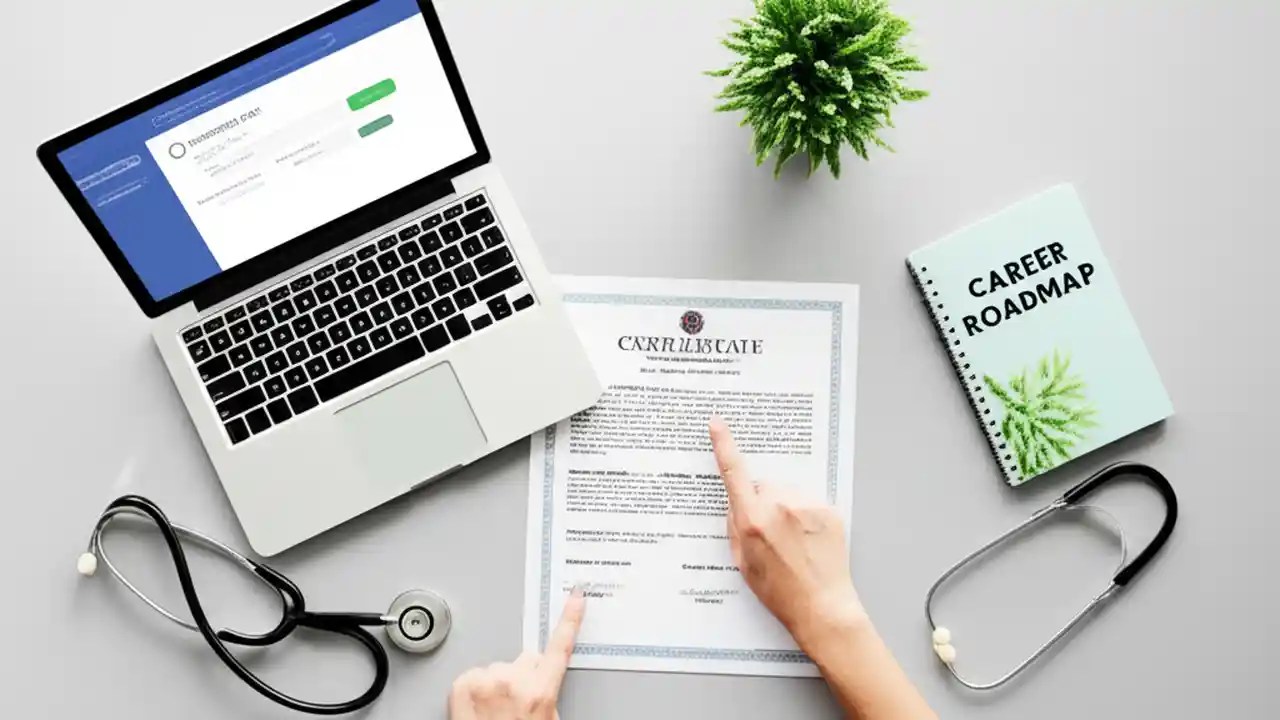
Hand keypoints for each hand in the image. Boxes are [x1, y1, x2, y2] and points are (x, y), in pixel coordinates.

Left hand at [449, 590, 585, 719]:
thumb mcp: (548, 719)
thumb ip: (544, 693)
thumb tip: (536, 682)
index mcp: (542, 690)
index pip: (560, 646)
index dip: (570, 619)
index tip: (577, 596)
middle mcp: (515, 680)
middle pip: (525, 659)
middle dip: (522, 675)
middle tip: (515, 704)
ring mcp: (487, 680)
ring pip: (497, 668)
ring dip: (495, 684)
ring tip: (493, 712)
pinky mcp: (463, 684)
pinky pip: (474, 676)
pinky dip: (474, 689)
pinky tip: (478, 709)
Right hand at [709, 418, 865, 648]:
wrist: (821, 606)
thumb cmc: (779, 591)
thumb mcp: (742, 563)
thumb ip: (735, 528)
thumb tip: (736, 505)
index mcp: (751, 520)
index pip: (733, 473)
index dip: (723, 445)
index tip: (717, 424)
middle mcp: (777, 506)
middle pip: (764, 486)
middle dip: (763, 501)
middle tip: (771, 534)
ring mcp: (805, 506)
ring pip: (788, 494)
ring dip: (787, 509)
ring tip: (794, 542)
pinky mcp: (827, 510)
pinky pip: (809, 503)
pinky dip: (807, 516)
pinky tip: (809, 541)